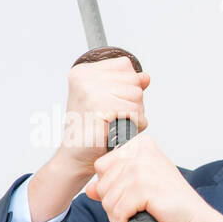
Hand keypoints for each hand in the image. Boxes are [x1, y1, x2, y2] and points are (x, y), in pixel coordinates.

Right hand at [58, 56, 150, 177]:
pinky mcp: (98, 107)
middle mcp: (84, 78)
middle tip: (114, 116)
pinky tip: (118, 130)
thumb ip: (128, 85)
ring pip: (136, 95)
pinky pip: (134, 111)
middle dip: (133, 102)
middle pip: (133, 80)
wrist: (77, 156)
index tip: (113, 101)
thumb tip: (145, 77)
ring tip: (115, 123)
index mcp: (84, 72)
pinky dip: (134, 125)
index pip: (125, 65)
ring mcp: (89, 91)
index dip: (128, 86)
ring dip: (134, 114)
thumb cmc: (93, 131)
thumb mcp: (111, 101)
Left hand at [85, 134, 217, 221]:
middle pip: (103, 183)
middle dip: (112, 204)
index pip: (102, 166)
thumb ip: (114, 184)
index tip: (127, 196)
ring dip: (117, 218)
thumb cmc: (171, 203)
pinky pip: (118, 211)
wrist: (194, 219)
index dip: (109, 187)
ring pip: (108, 199)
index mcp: (140, 146)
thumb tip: (90, 189)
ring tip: (133, 220)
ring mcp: (142, 169)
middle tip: (130, 213)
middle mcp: (141, 153)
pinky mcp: (144, 188)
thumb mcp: (140, 187)